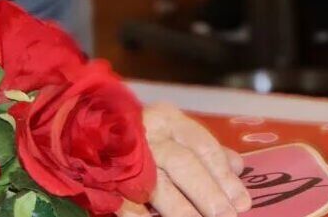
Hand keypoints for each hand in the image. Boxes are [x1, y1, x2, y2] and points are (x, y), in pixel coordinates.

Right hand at [120, 103, 251, 216]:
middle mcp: (148, 134)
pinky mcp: (108, 181)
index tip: (242, 202)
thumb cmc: (144, 134)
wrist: (85, 129)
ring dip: (181, 211)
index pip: (203, 146)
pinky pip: (129, 204)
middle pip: (184, 165)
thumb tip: (238, 167)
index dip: (223, 176)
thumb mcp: (175, 132)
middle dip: (208, 194)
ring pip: (158, 186)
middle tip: (227, 216)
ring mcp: (126, 157)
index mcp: (168, 120)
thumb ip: (206, 149)